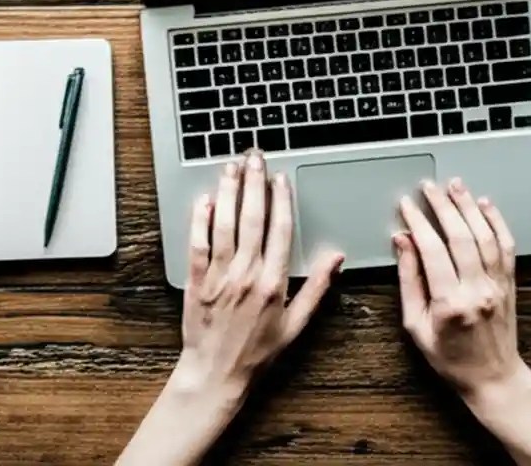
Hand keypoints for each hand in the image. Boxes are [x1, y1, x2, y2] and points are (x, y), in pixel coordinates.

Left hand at [119, 151, 343, 465]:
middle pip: (251, 219)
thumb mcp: (297, 325)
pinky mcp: (194, 281)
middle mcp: (246, 275)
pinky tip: (204, 199)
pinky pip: (197, 244)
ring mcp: (218, 276)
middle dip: (254, 184)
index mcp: (274, 283)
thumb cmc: (257, 352)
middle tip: (255, 157)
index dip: (281, 201)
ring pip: (224, 225)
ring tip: (230, 167)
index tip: (281, 178)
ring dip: (228, 192)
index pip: (279, 231)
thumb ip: (317, 288)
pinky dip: (200, 220)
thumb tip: (335, 257)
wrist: (217, 373)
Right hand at [395, 179, 530, 465]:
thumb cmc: (449, 357)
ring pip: (485, 236)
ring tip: (455, 186)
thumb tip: (402, 243)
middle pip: (460, 236)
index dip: (417, 223)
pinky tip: (486, 206)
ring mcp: (497, 286)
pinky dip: (496, 222)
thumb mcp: (415, 324)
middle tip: (428, 187)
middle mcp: (478, 290)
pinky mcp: (509, 284)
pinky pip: (506, 246)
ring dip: (469, 207)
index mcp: (450, 302)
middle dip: (443, 207)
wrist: (492, 376)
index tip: (406, 205)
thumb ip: (409, 280)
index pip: (432, 251)